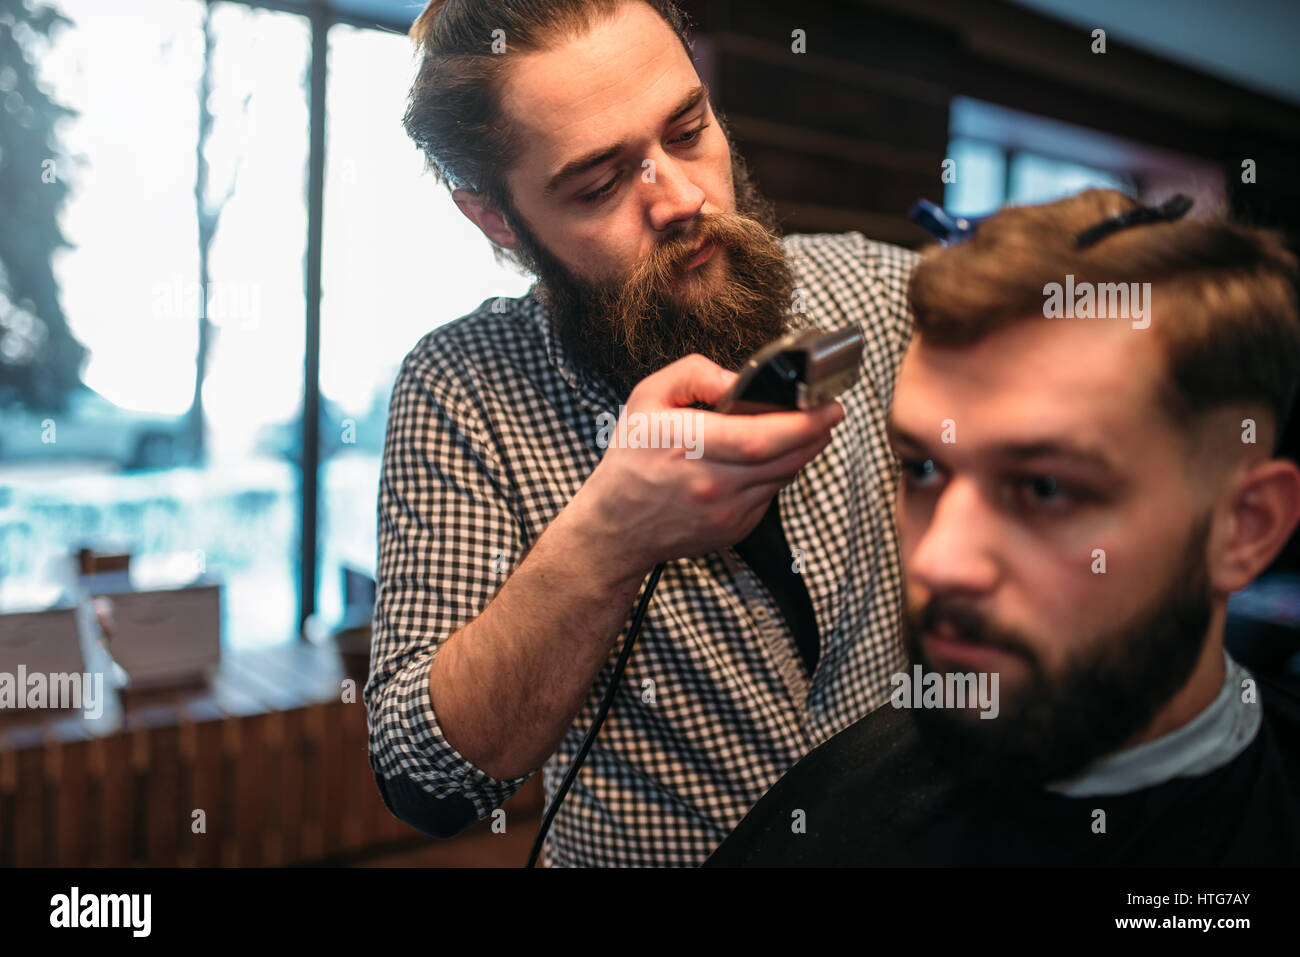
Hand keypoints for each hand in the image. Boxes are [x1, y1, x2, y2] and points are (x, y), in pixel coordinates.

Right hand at [572, 353, 843, 571]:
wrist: (617, 526)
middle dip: (816, 433)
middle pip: (785, 458)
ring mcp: (726, 512)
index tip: (827, 406)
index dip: (804, 422)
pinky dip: (776, 474)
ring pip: (783, 477)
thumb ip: (695, 374)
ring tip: (800, 430)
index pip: (762, 437)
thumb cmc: (632, 459)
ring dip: (800, 452)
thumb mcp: (648, 397)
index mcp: (690, 445)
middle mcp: (712, 484)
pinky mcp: (735, 529)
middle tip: (828, 412)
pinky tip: (763, 460)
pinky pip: (770, 496)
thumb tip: (737, 378)